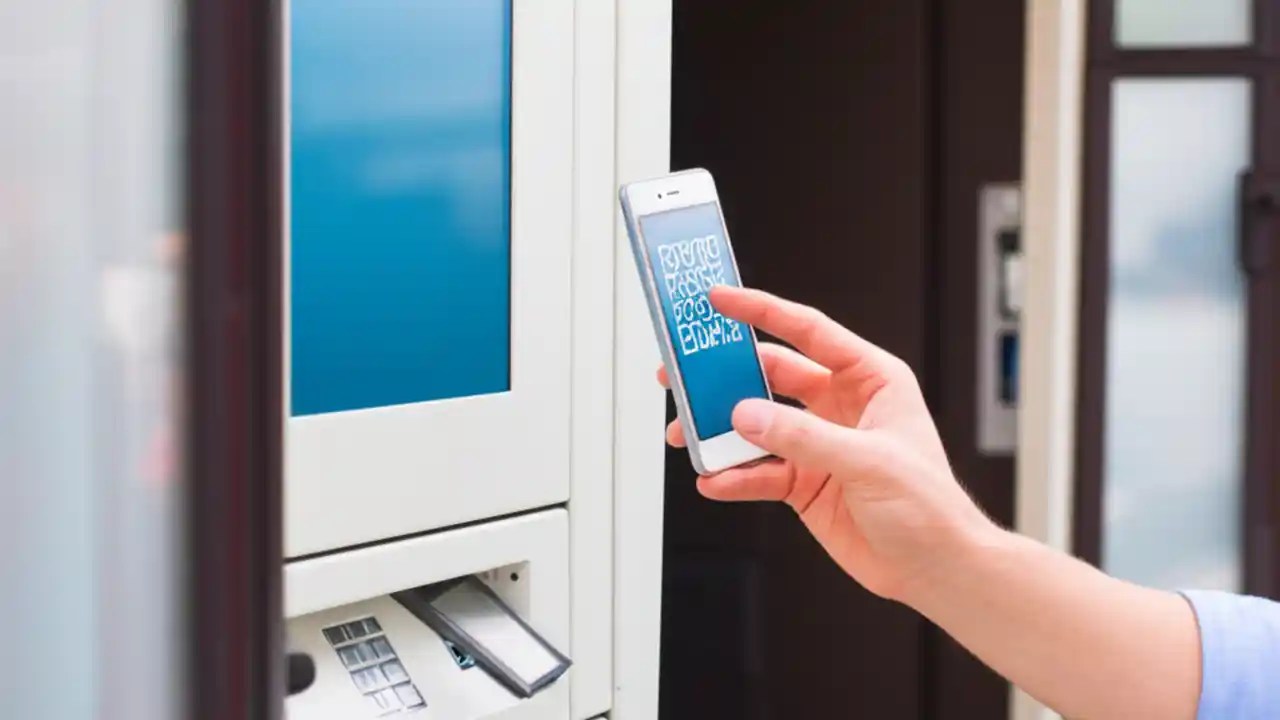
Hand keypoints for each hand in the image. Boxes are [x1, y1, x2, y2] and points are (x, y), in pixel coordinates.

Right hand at [659, 286, 996, 602]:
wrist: (935, 570)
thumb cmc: (930, 507)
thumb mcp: (868, 461)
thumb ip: (803, 437)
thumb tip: (746, 416)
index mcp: (870, 379)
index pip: (808, 332)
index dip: (762, 311)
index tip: (718, 301)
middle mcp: (840, 405)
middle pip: (770, 376)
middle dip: (724, 376)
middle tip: (683, 374)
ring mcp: (817, 445)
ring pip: (756, 425)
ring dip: (721, 430)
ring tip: (690, 435)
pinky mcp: (803, 483)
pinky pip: (758, 472)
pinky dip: (734, 476)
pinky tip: (715, 480)